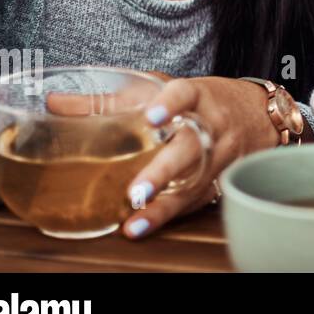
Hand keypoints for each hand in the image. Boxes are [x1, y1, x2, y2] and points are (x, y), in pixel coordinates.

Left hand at [122, 76, 279, 238]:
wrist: (258, 114)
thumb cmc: (201, 99)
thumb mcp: (162, 88)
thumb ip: (111, 98)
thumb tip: (54, 104)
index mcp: (199, 96)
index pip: (186, 95)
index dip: (171, 105)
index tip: (152, 117)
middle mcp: (212, 126)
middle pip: (191, 148)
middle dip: (164, 171)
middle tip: (136, 190)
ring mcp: (220, 156)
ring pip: (195, 182)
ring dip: (164, 205)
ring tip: (135, 220)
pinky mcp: (220, 180)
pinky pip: (197, 200)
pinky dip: (169, 215)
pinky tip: (144, 226)